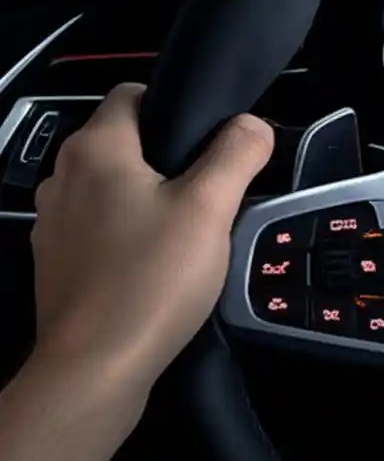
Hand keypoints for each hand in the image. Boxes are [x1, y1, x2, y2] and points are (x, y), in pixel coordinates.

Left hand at [30, 83, 272, 392]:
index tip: (211, 144)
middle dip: (169, 162)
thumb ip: (237, 154)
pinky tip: (156, 269)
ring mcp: (52, 222)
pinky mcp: (55, 262)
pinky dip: (127, 238)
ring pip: (113, 190)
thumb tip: (252, 124)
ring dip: (148, 202)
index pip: (133, 93)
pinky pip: (100, 230)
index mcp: (95, 149)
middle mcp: (63, 177)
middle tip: (211, 197)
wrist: (96, 367)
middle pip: (126, 144)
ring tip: (188, 238)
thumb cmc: (150, 281)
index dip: (177, 109)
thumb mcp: (211, 209)